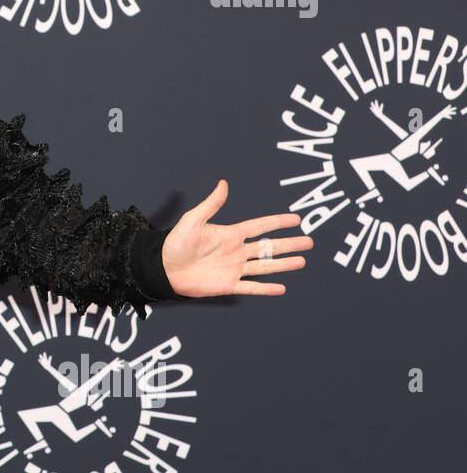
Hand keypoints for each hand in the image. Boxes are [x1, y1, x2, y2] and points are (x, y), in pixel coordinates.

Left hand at [160, 180, 312, 297]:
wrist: (162, 269)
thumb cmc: (175, 243)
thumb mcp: (193, 220)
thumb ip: (211, 204)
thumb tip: (223, 183)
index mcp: (230, 234)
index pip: (260, 227)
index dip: (278, 222)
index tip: (297, 219)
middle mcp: (236, 251)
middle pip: (268, 247)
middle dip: (289, 244)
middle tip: (309, 242)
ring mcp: (234, 268)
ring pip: (265, 266)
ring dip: (283, 264)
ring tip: (302, 261)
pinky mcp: (228, 285)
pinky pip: (251, 287)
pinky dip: (266, 289)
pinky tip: (281, 288)